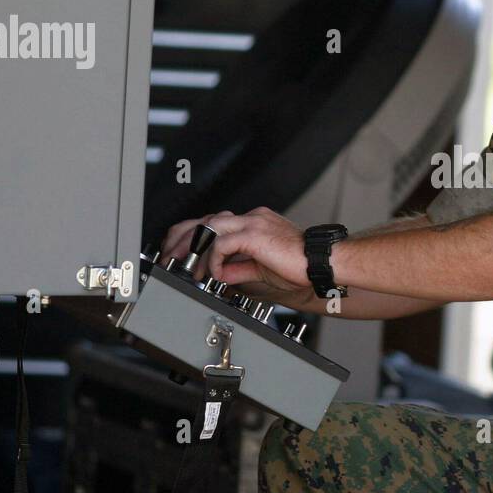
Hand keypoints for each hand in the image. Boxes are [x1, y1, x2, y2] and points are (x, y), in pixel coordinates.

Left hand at [160, 207, 311, 298]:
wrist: (321, 262)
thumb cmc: (300, 265)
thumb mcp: (261, 269)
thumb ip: (238, 269)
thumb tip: (219, 275)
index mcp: (254, 222)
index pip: (213, 222)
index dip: (193, 237)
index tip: (181, 254)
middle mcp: (251, 217)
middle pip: (204, 219)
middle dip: (183, 239)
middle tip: (171, 259)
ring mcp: (252, 223)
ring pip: (208, 226)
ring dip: (193, 248)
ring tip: (188, 268)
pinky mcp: (254, 234)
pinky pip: (221, 243)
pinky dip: (213, 260)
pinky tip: (214, 273)